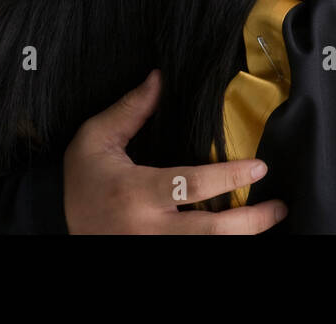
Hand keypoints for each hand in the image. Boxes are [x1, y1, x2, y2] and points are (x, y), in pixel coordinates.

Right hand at [62, 68, 286, 232]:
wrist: (57, 223)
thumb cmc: (82, 179)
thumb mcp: (95, 139)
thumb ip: (130, 109)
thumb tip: (160, 77)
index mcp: (136, 193)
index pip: (192, 185)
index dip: (230, 176)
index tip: (259, 166)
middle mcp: (148, 228)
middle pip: (211, 231)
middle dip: (251, 221)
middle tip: (278, 206)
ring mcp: (152, 249)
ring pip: (207, 249)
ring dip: (243, 237)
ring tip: (269, 220)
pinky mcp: (154, 257)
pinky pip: (195, 254)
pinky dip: (220, 245)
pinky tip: (240, 233)